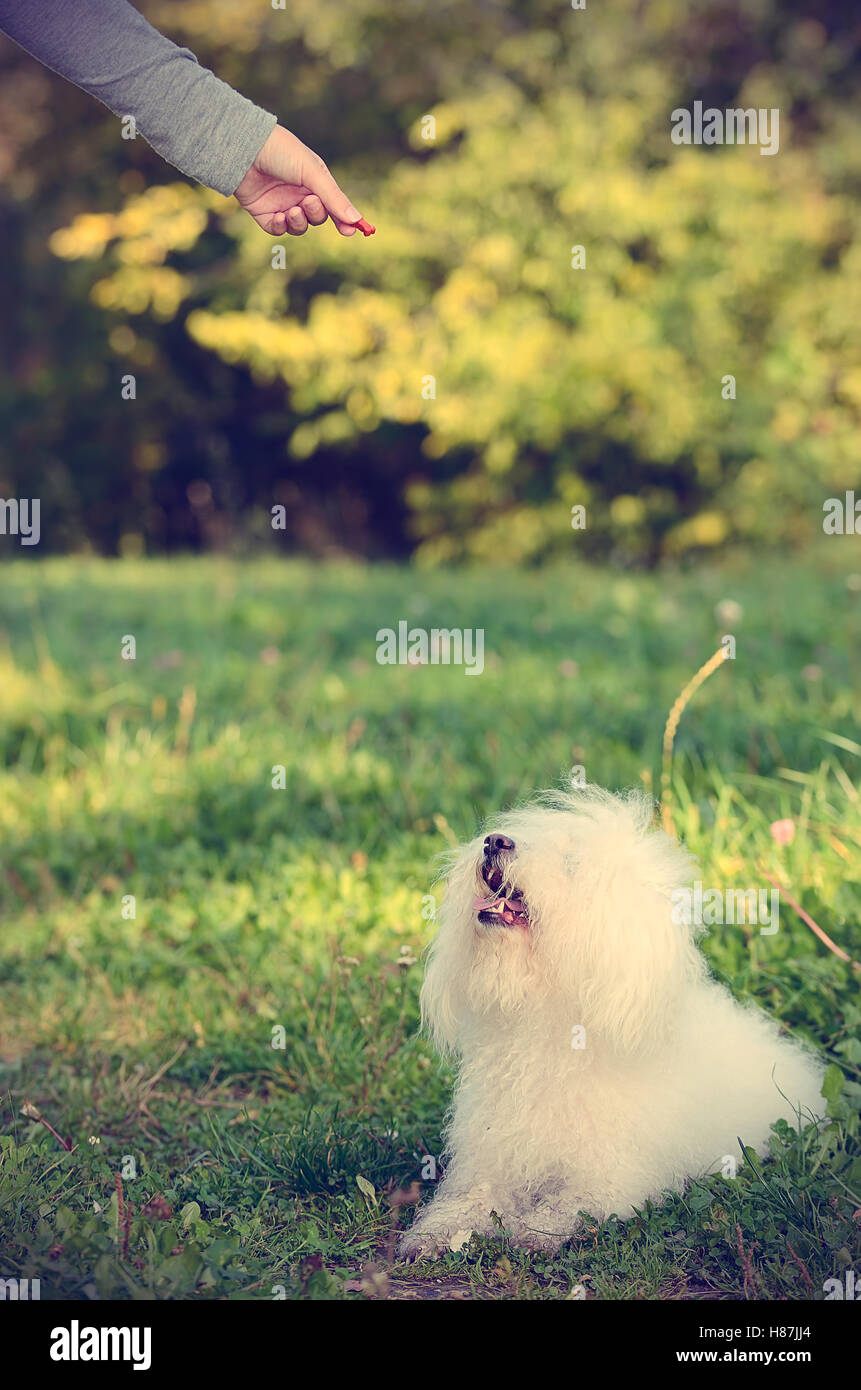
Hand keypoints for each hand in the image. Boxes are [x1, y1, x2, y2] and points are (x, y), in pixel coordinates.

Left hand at [233, 124, 362, 236]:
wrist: (245, 150)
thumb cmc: (281, 152)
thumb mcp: (312, 172)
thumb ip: (333, 197)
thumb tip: (356, 220)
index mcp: (314, 180)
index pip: (333, 205)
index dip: (343, 219)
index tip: (351, 231)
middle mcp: (299, 194)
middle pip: (317, 217)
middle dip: (316, 213)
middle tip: (308, 201)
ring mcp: (282, 204)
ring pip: (299, 226)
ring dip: (299, 222)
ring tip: (293, 210)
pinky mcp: (265, 214)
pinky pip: (279, 230)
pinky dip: (282, 226)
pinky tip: (280, 216)